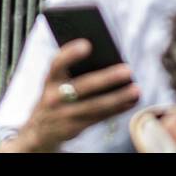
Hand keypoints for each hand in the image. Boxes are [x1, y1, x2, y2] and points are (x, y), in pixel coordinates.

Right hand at [8, 39, 138, 152]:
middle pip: (82, 86)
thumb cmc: (56, 94)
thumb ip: (73, 70)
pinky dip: (117, 109)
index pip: (57, 64)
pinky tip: (132, 101)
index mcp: (50, 80)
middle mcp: (53, 97)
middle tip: (128, 70)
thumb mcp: (56, 82)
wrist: (38, 130)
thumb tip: (108, 56)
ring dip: (118, 97)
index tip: (87, 44)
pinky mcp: (73, 128)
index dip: (70, 54)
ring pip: (94, 106)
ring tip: (136, 89)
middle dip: (106, 78)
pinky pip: (99, 118)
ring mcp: (63, 115)